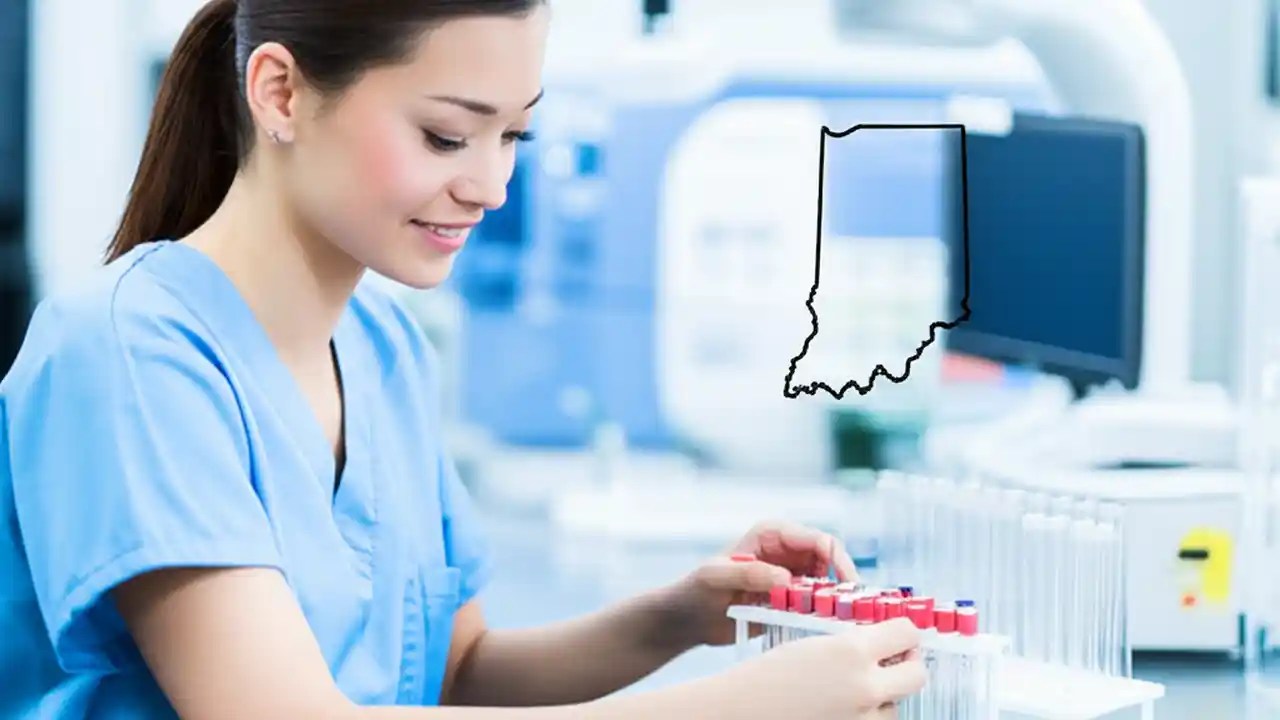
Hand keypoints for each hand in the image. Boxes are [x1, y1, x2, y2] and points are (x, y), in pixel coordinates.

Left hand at [663, 520, 858, 646]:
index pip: (818, 541)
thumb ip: (748, 573)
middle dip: (843, 584)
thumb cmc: (695, 590)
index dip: (838, 561)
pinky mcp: (791, 602)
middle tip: (850, 611)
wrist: (687, 619)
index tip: (847, 587)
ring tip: (841, 623)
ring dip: (837, 602)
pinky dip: (825, 616)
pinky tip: (827, 631)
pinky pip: (818, 606)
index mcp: (772, 535)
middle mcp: (787, 553)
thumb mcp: (716, 577)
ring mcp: (792, 577)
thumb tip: (786, 578)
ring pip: (829, 585)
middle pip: (831, 563)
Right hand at [724, 618, 925, 719]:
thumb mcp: (813, 645)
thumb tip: (885, 643)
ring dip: (884, 696)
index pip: (907, 634)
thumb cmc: (767, 675)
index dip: (904, 632)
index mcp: (851, 651)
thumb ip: (853, 645)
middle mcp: (864, 687)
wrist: (740, 712)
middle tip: (892, 662)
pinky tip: (842, 707)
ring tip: (853, 690)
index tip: (897, 634)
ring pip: (896, 705)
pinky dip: (866, 716)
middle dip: (907, 665)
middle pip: (917, 674)